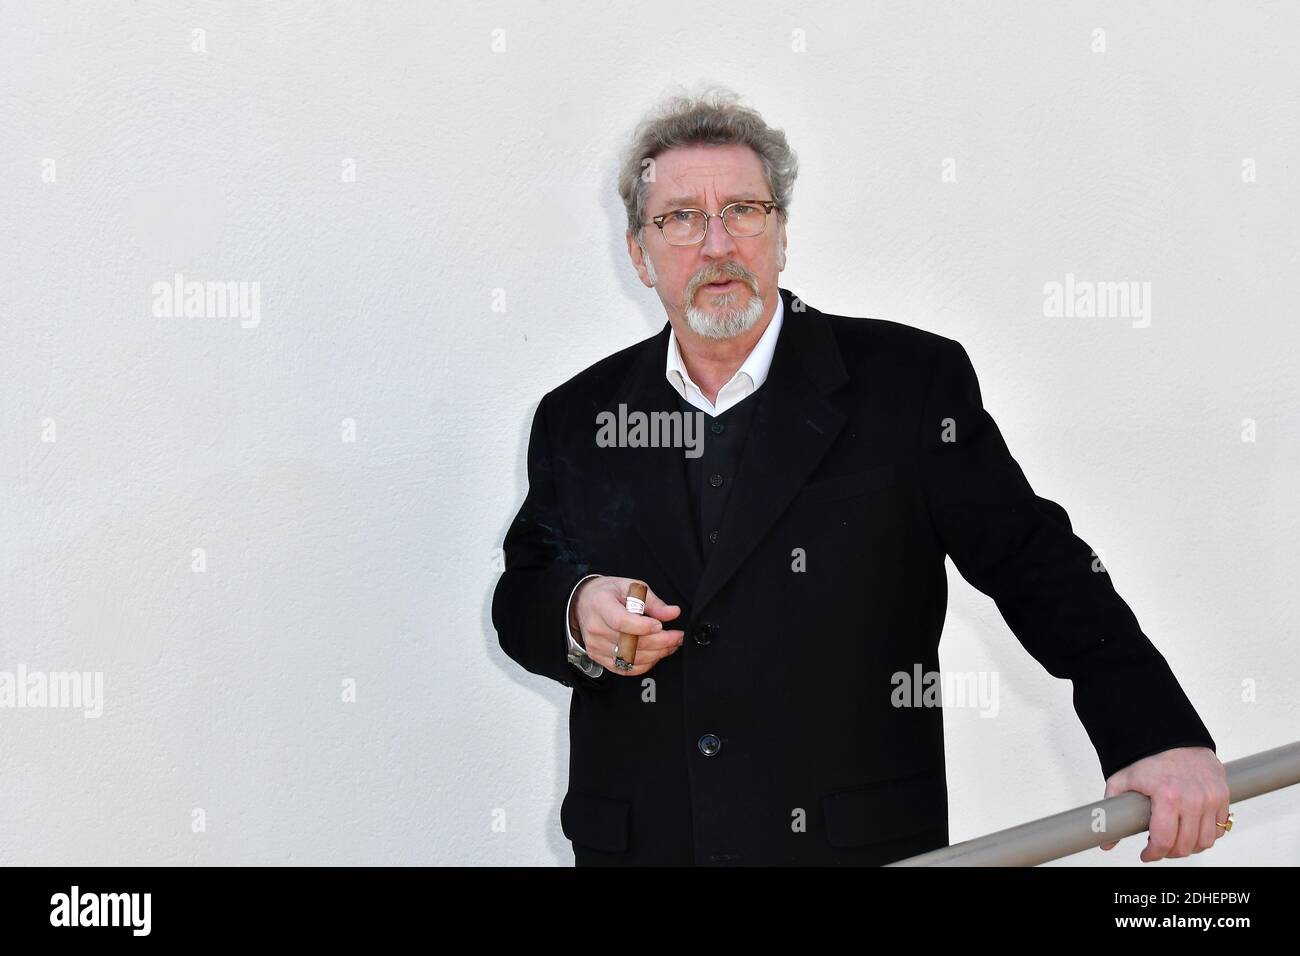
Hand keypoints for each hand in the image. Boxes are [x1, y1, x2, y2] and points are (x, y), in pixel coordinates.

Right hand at [571, 576, 683, 676]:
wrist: (583, 603)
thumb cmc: (607, 593)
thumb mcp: (630, 587)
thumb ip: (652, 601)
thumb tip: (672, 613)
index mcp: (601, 605)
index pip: (621, 621)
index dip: (642, 626)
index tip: (660, 625)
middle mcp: (596, 628)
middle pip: (630, 643)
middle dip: (660, 642)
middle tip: (677, 636)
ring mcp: (596, 645)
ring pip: (630, 658)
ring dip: (656, 654)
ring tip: (671, 645)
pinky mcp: (599, 658)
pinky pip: (625, 669)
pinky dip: (644, 665)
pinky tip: (656, 655)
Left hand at [1100, 746, 1230, 860]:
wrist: (1171, 733)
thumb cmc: (1145, 756)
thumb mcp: (1121, 780)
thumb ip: (1111, 810)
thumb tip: (1105, 842)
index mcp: (1167, 796)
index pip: (1164, 840)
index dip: (1153, 854)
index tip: (1146, 855)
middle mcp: (1193, 798)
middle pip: (1185, 845)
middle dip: (1169, 852)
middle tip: (1159, 848)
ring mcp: (1211, 797)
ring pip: (1205, 841)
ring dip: (1189, 846)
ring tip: (1175, 840)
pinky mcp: (1223, 794)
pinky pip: (1219, 827)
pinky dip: (1206, 834)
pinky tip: (1191, 829)